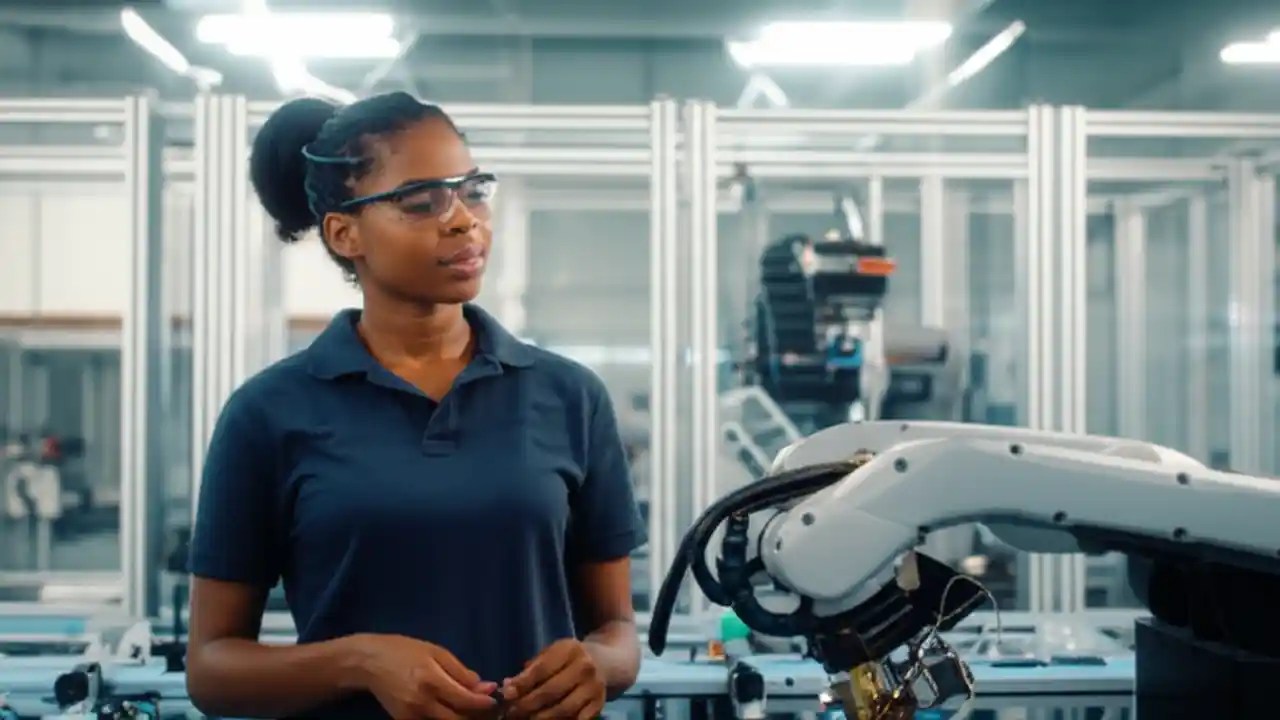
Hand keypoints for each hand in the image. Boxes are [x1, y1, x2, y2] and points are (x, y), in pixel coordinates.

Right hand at [355, 634, 497, 719]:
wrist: (368, 662)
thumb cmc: (404, 651)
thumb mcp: (435, 652)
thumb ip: (460, 671)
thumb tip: (484, 686)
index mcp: (431, 679)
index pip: (465, 700)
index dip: (483, 702)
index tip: (493, 699)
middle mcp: (421, 701)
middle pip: (457, 719)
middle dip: (474, 715)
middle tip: (484, 707)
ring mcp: (411, 715)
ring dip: (460, 718)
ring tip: (467, 708)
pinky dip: (442, 719)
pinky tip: (448, 709)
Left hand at [501, 639, 605, 718]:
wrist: (605, 663)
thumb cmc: (568, 659)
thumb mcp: (551, 654)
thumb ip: (530, 670)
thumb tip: (508, 687)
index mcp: (570, 649)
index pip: (542, 669)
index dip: (523, 684)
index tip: (507, 695)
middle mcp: (585, 667)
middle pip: (551, 691)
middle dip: (528, 705)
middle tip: (512, 713)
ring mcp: (594, 687)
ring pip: (563, 709)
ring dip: (541, 718)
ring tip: (526, 719)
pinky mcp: (599, 705)